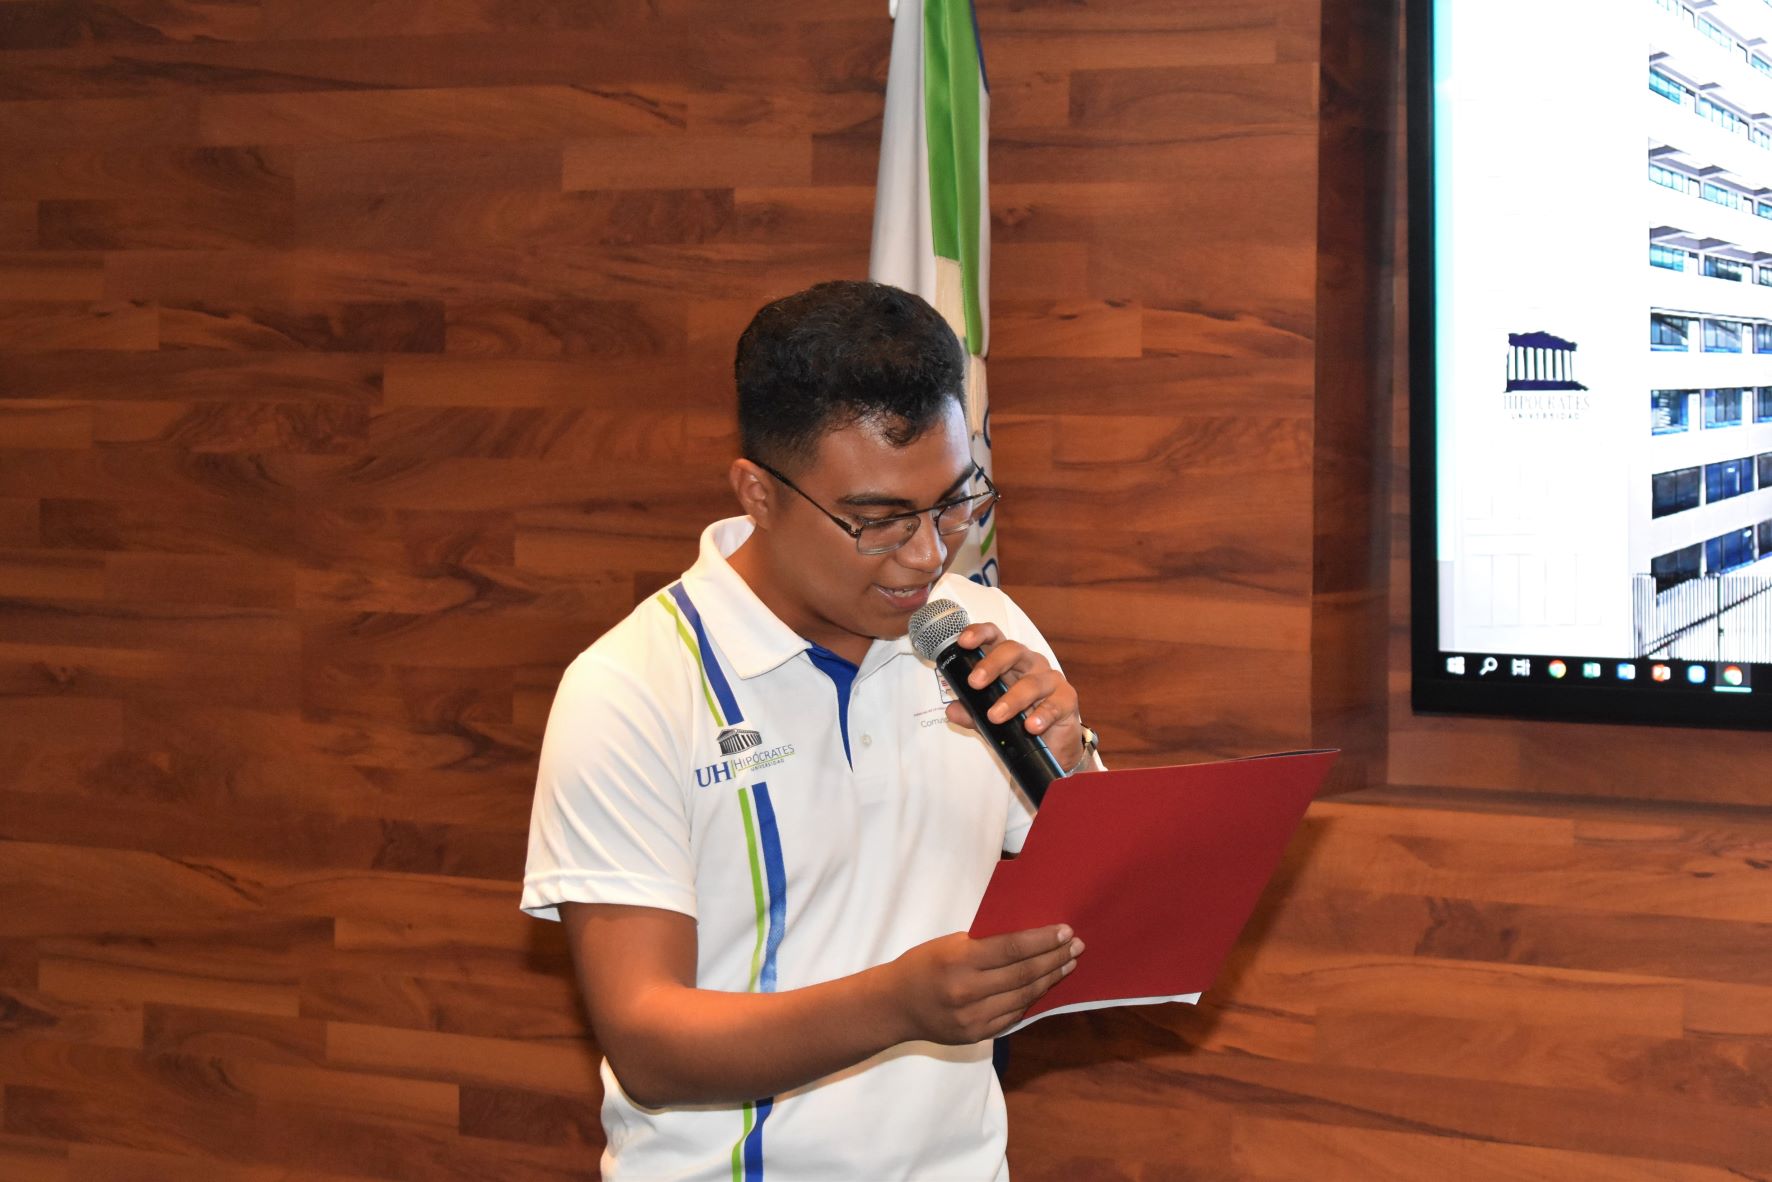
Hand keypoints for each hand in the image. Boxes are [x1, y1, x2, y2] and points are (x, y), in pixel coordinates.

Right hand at [884, 925, 1083, 1044]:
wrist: (895, 1006)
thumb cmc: (923, 965)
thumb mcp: (949, 944)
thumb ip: (985, 945)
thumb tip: (1029, 939)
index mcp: (960, 960)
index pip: (1013, 948)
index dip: (1043, 941)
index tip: (1066, 931)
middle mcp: (969, 991)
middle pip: (1024, 974)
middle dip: (1055, 958)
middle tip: (1076, 946)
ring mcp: (974, 1018)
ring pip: (1024, 996)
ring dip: (1050, 979)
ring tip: (1067, 964)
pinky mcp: (977, 1035)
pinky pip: (1013, 1014)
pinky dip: (1031, 998)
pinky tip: (1044, 986)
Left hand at [944, 622, 1085, 770]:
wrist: (1052, 746)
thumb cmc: (1019, 721)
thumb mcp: (989, 719)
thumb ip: (971, 713)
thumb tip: (952, 710)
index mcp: (1008, 662)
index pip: (995, 637)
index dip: (979, 634)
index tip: (964, 642)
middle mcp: (1030, 664)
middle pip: (1013, 651)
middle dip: (992, 664)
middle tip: (975, 683)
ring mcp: (1050, 680)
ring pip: (1032, 682)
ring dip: (1012, 698)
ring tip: (996, 716)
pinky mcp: (1067, 699)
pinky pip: (1055, 704)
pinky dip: (1042, 715)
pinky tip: (1030, 726)